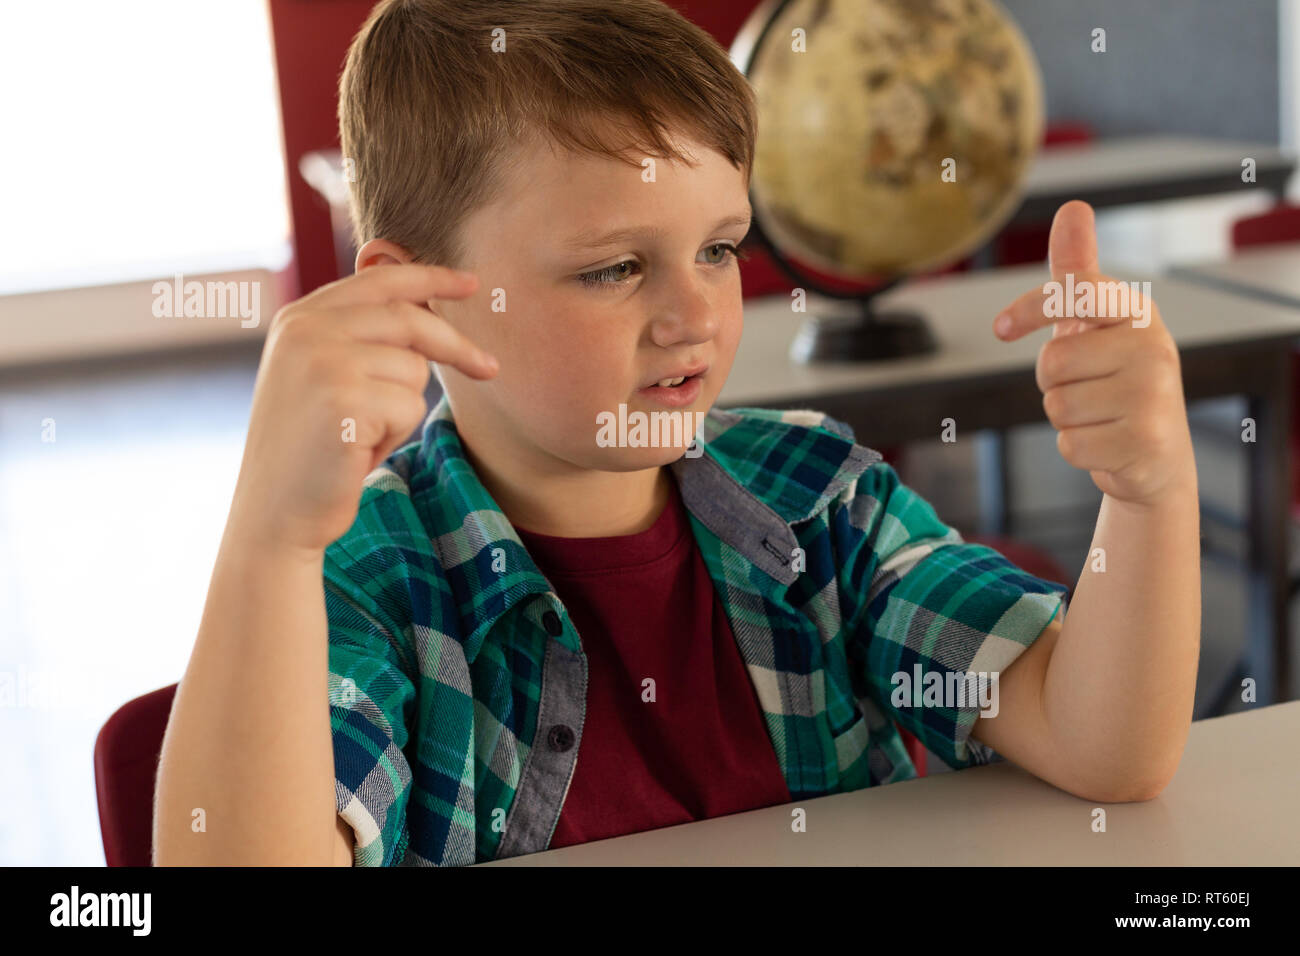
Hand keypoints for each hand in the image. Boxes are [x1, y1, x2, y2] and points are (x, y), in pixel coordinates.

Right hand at [229, 263, 498, 554]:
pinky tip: (358, 452)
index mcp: (300, 318)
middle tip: (491, 368)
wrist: (275, 511)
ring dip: (402, 410)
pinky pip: (409, 406)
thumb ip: (358, 335)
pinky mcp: (342, 400)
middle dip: (457, 345)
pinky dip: (395, 436)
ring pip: (413, 369)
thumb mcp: (325, 376)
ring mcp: (321, 362)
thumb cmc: (312, 449)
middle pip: (409, 319)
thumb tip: (425, 301)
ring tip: (363, 435)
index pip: (379, 280)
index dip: (431, 277)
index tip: (472, 283)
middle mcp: (306, 330)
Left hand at [991, 200, 1196, 506]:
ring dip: (1065, 417)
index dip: (1031, 307)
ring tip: (1100, 415)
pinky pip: (1069, 443)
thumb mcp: (1095, 323)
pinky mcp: (1145, 440)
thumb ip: (1077, 270)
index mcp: (1138, 313)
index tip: (1000, 328)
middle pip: (1053, 361)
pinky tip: (1107, 442)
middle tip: (1087, 388)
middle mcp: (1154, 347)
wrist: (1155, 455)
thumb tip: (1073, 206)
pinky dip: (1077, 448)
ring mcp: (1154, 395)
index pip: (1078, 291)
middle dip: (1053, 381)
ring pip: (1057, 404)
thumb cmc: (1114, 379)